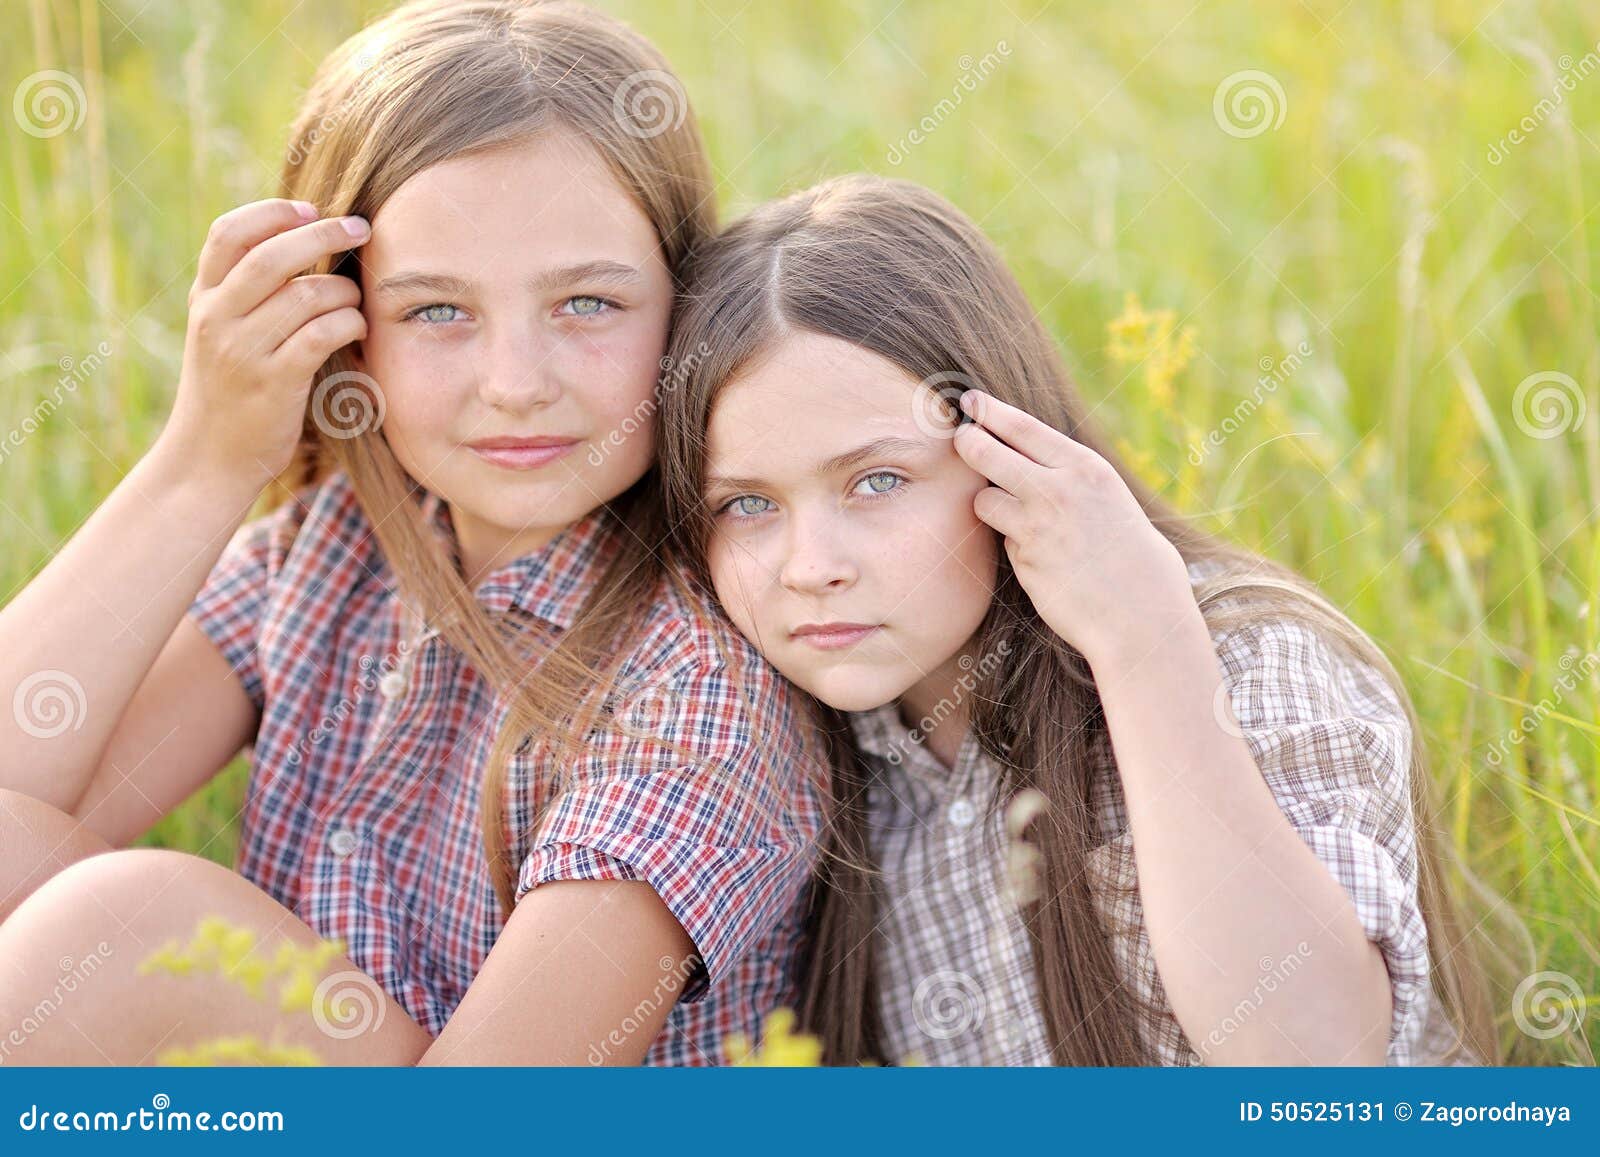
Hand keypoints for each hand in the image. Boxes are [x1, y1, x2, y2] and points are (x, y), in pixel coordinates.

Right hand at [157, 198, 370, 493]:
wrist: (208, 459)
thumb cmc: (229, 392)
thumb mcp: (219, 335)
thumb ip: (244, 294)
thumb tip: (299, 241)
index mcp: (203, 300)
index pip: (228, 234)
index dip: (271, 211)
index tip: (309, 208)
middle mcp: (217, 319)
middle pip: (273, 255)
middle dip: (323, 233)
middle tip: (360, 228)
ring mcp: (243, 351)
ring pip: (305, 294)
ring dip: (344, 290)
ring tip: (355, 299)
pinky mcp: (274, 383)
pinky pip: (322, 334)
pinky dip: (349, 322)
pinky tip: (357, 326)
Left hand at [952, 389, 1196, 668]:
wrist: (1142, 613)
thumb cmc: (1133, 556)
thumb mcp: (1110, 498)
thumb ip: (1072, 477)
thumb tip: (1034, 458)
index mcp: (1085, 468)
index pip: (1022, 426)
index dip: (989, 410)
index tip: (971, 400)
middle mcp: (1057, 489)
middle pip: (984, 451)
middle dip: (967, 442)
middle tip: (961, 439)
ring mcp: (1036, 526)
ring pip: (984, 498)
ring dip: (990, 504)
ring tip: (1017, 516)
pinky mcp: (1023, 559)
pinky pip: (1002, 539)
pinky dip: (1012, 543)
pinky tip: (1042, 558)